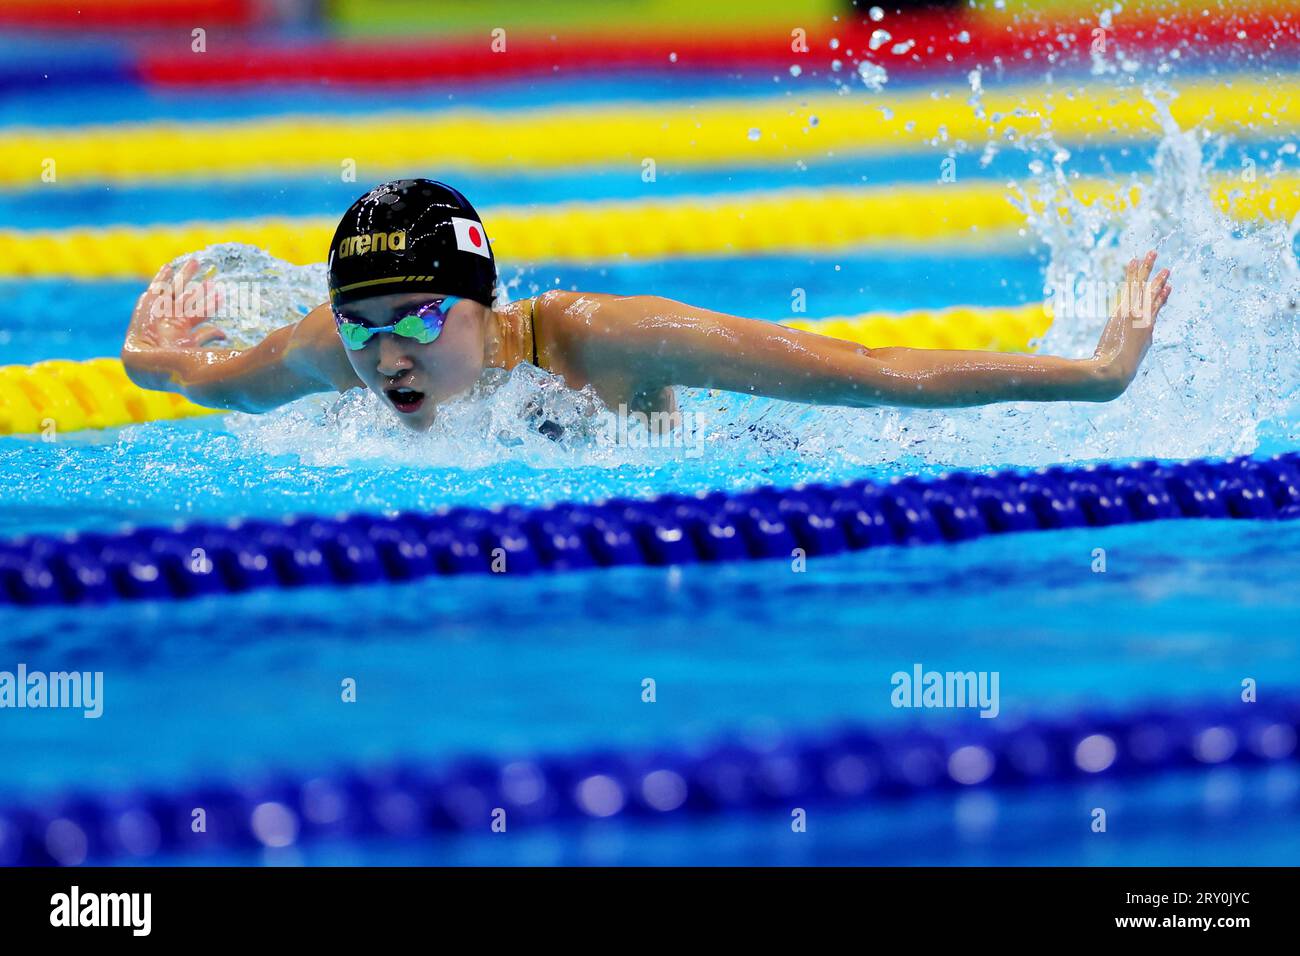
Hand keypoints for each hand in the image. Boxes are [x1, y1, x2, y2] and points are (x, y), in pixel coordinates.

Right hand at [125, 258, 228, 350]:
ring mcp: (162, 310)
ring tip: (195, 263)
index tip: (222, 296)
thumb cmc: (172, 358)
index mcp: (185, 329)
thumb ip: (207, 335)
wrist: (148, 359)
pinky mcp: (149, 304)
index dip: (212, 304)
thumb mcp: (194, 346)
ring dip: (185, 276)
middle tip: (212, 278)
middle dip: (201, 288)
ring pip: (176, 289)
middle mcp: (174, 318)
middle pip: (190, 298)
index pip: (202, 312)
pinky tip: (168, 267)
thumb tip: (225, 334)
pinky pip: (156, 287)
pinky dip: (162, 277)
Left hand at [1090, 249, 1170, 396]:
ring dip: (1147, 269)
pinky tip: (1135, 260)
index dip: (1162, 299)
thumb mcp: (1122, 369)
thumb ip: (1120, 363)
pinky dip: (1133, 273)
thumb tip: (1114, 375)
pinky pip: (1131, 286)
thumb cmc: (1115, 377)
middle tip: (1166, 269)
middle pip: (1154, 296)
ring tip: (1151, 254)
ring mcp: (1137, 315)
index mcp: (1146, 334)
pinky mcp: (1127, 311)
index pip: (1156, 311)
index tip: (1167, 289)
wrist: (1114, 373)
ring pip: (1143, 287)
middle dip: (1159, 281)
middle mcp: (1145, 321)